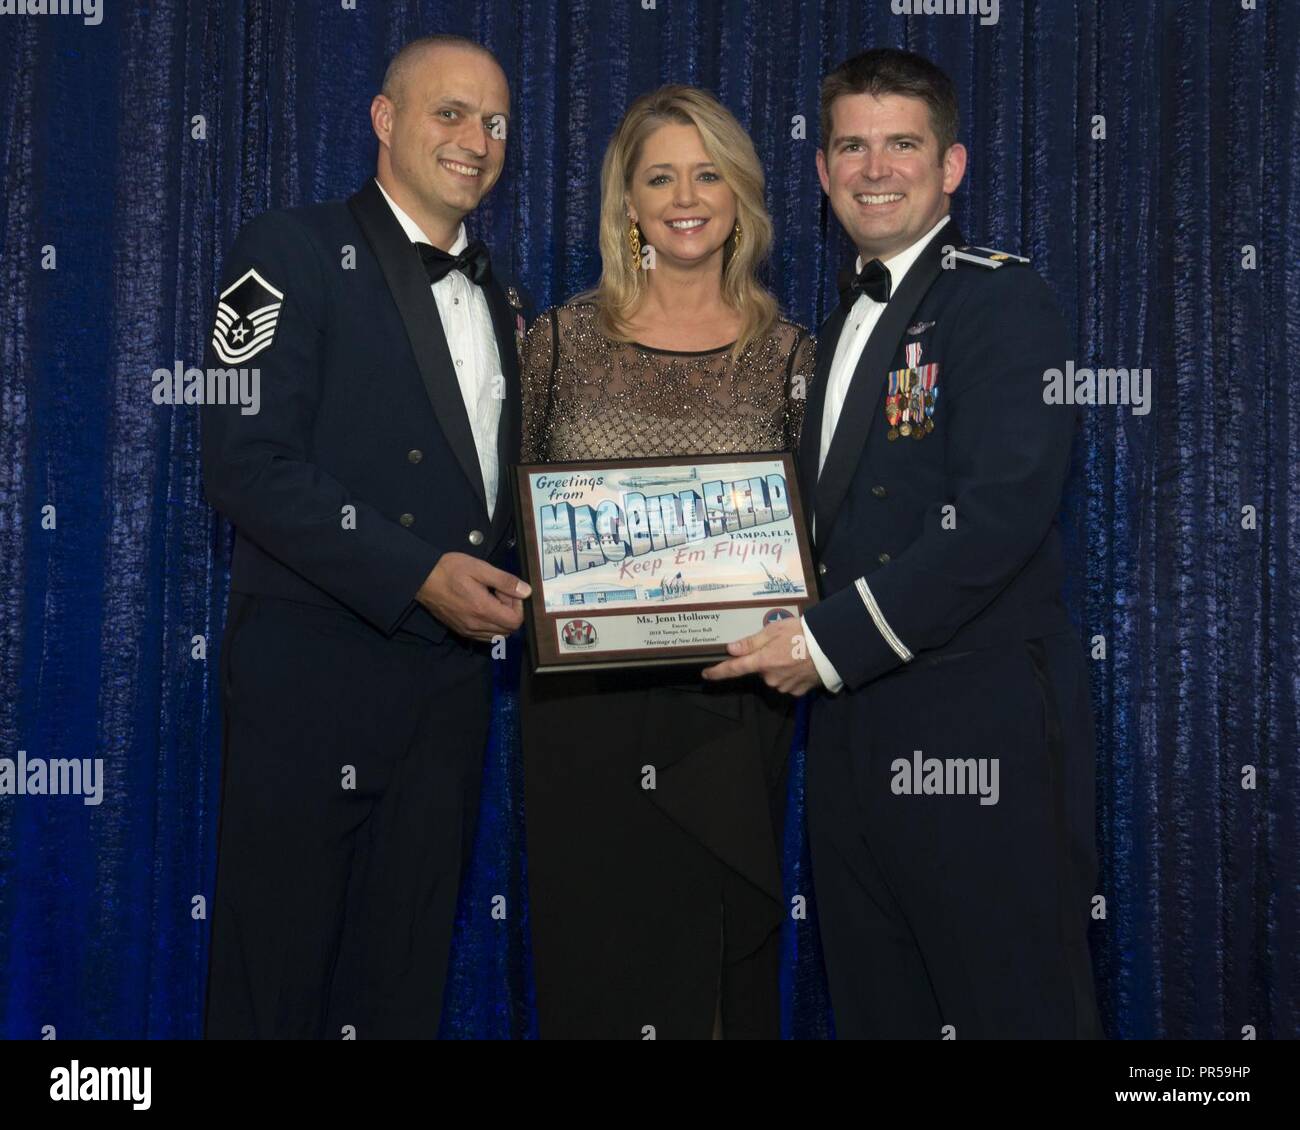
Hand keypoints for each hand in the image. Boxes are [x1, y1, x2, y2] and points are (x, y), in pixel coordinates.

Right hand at [416, 552, 530, 641]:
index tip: (507, 590)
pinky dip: (491, 625)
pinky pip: (485, 636)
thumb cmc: (450, 570)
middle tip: (499, 593)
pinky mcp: (461, 631)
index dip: (518, 606)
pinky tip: (482, 607)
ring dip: (501, 619)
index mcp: (482, 610)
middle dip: (511, 612)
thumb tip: (527, 592)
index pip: (515, 621)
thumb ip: (505, 581)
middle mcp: (476, 626)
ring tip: (491, 599)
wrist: (422, 579)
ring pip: (498, 635)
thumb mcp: (480, 568)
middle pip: (509, 630)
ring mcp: (467, 631)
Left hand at [701, 616, 822, 695]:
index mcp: (762, 661)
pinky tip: (800, 664)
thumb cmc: (802, 634)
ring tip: (794, 654)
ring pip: (773, 677)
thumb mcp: (774, 630)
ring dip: (778, 667)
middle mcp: (770, 678)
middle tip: (781, 646)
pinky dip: (790, 675)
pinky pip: (787, 684)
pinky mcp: (798, 692)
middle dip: (765, 660)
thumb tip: (731, 649)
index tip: (706, 674)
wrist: (831, 647)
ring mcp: (784, 686)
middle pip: (759, 670)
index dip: (718, 672)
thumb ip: (751, 642)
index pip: (734, 669)